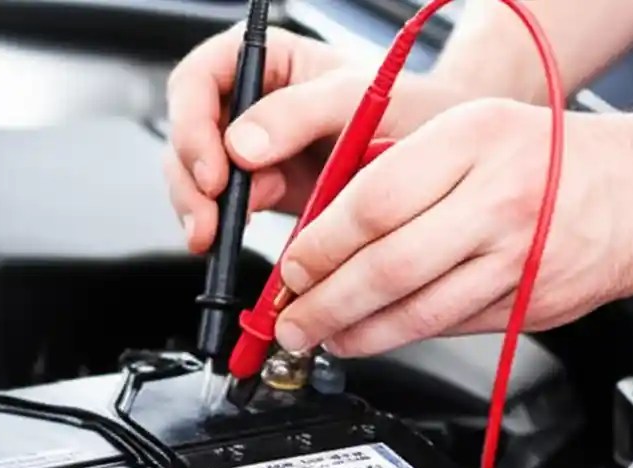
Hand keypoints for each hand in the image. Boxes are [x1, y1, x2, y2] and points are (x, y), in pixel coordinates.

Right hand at [165, 26, 473, 253]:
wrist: (446, 162)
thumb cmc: (412, 111)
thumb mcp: (358, 99)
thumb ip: (299, 112)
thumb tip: (240, 146)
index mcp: (265, 61)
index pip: (199, 79)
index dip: (192, 124)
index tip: (215, 170)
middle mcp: (247, 102)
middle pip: (186, 134)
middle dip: (189, 181)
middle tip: (209, 220)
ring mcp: (248, 149)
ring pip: (192, 177)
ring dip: (198, 211)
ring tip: (217, 237)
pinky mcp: (256, 191)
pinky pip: (217, 209)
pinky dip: (218, 229)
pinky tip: (230, 241)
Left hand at [273, 99, 632, 356]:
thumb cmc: (539, 155)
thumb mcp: (463, 130)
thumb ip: (392, 169)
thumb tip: (315, 225)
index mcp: (472, 143)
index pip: (372, 204)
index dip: (319, 246)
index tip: (290, 266)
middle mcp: (498, 202)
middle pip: (387, 268)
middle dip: (323, 304)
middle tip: (290, 319)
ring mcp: (517, 260)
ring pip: (417, 313)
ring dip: (355, 334)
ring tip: (320, 338)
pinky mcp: (529, 307)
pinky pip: (448, 328)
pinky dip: (399, 337)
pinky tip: (370, 337)